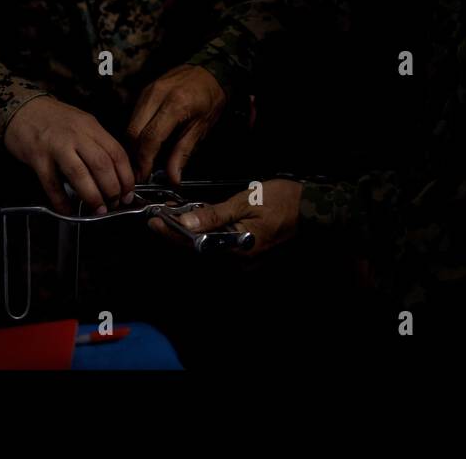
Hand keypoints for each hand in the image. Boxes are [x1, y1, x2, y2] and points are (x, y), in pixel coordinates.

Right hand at [4, 95, 134, 213]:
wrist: (21, 108)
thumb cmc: (53, 119)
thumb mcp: (81, 123)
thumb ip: (97, 143)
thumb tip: (114, 173)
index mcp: (91, 126)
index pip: (116, 153)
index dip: (126, 176)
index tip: (128, 193)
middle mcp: (76, 135)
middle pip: (101, 164)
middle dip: (112, 189)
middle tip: (114, 204)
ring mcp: (56, 146)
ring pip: (79, 175)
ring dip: (92, 196)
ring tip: (98, 210)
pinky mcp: (37, 158)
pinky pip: (52, 184)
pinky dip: (61, 200)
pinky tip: (68, 210)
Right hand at [126, 64, 226, 182]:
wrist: (211, 70)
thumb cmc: (211, 98)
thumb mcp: (202, 127)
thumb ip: (184, 152)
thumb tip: (173, 178)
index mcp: (175, 104)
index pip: (150, 138)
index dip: (143, 161)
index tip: (142, 177)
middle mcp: (157, 95)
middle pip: (133, 132)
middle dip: (134, 156)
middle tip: (140, 173)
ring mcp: (148, 91)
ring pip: (130, 124)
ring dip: (133, 145)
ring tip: (142, 161)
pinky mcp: (145, 91)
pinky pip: (134, 116)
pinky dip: (136, 132)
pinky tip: (144, 143)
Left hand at [149, 179, 302, 255]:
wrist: (311, 211)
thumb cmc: (281, 201)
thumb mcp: (246, 201)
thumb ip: (214, 215)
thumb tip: (185, 223)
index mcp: (237, 249)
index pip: (194, 245)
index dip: (171, 235)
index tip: (153, 222)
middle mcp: (238, 263)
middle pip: (196, 254)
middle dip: (175, 237)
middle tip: (160, 219)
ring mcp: (242, 264)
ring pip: (204, 254)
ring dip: (187, 239)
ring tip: (172, 221)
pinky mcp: (245, 259)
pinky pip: (216, 252)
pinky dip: (202, 240)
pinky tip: (195, 227)